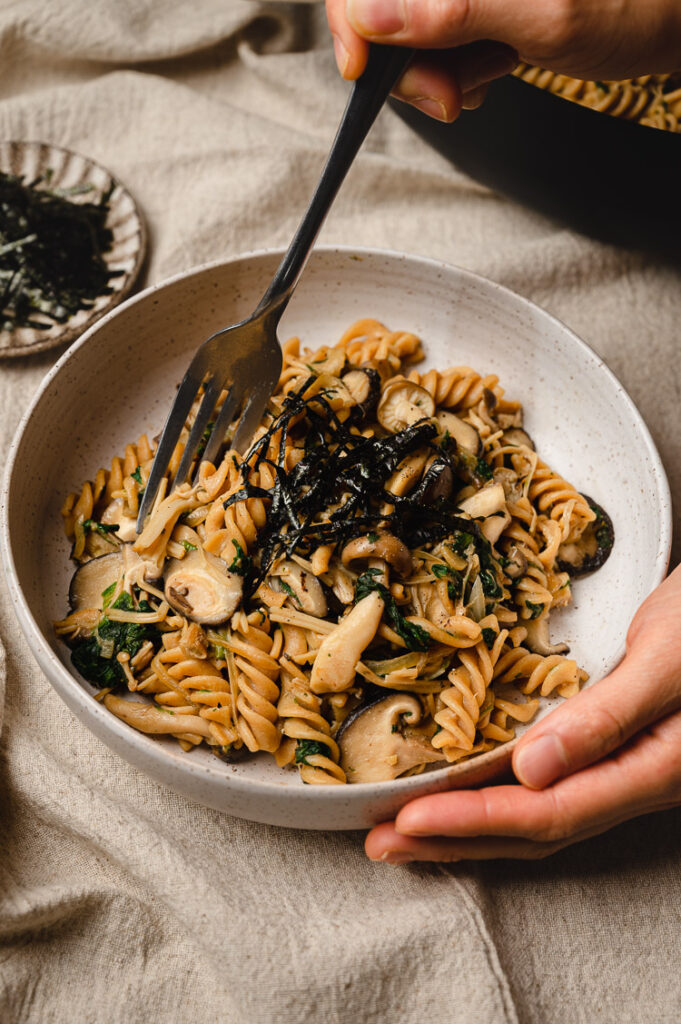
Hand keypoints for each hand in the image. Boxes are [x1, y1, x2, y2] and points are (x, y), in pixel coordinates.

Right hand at [326, 0, 680, 120]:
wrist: (675, 14)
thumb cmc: (636, 2)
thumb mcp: (542, 15)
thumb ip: (452, 11)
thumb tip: (372, 16)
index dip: (353, 18)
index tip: (364, 67)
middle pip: (383, 4)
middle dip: (402, 58)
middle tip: (446, 94)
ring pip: (407, 26)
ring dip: (433, 69)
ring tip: (486, 75)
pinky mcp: (475, 2)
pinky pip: (437, 35)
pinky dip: (454, 66)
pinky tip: (490, 67)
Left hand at [366, 563, 680, 863]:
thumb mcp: (667, 657)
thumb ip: (607, 716)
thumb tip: (531, 769)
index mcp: (653, 769)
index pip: (550, 811)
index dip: (475, 819)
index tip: (409, 818)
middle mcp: (637, 779)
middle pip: (537, 828)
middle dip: (457, 839)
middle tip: (384, 843)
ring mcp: (627, 767)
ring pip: (541, 815)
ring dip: (471, 826)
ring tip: (408, 830)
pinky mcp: (615, 746)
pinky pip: (552, 788)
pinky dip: (499, 796)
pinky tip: (470, 791)